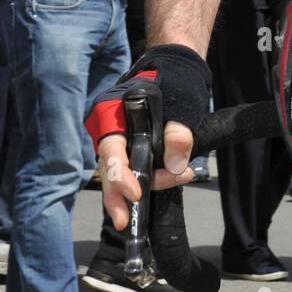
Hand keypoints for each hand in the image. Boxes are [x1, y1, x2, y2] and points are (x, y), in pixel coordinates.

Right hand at [85, 44, 212, 228]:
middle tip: (126, 222)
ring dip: (145, 185)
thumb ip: (179, 132)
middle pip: (109, 168)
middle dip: (118, 197)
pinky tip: (176, 176)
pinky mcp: (135, 147)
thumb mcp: (182, 101)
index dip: (119, 174)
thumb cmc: (177, 80)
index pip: (109, 149)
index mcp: (112, 112)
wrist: (179, 69)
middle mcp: (111, 128)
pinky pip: (137, 167)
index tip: (135, 192)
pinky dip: (153, 177)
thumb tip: (177, 165)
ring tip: (181, 177)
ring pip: (124, 172)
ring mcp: (122, 139)